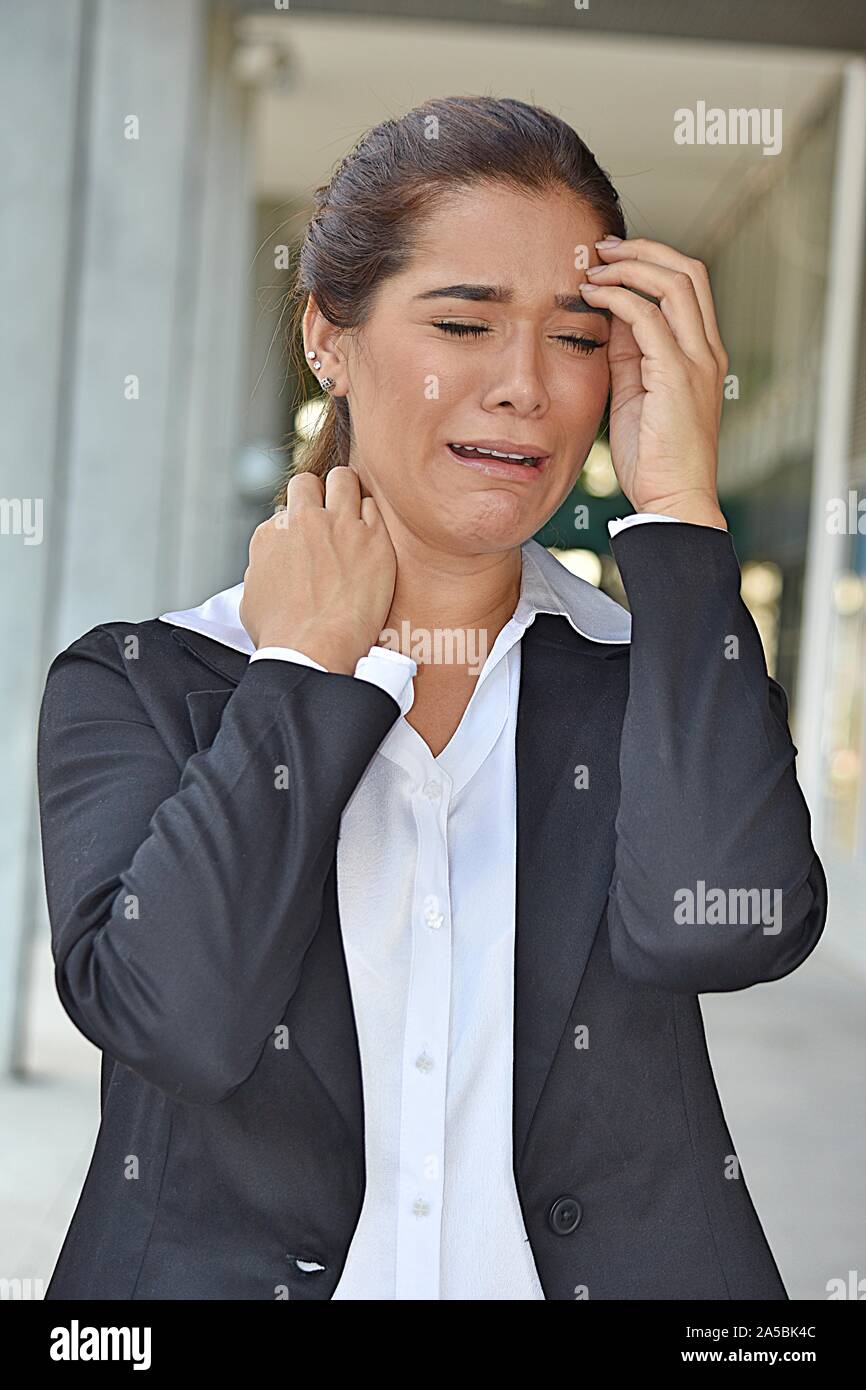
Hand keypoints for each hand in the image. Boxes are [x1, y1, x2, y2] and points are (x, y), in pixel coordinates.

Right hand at [239, 466, 396, 674]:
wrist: (314, 650)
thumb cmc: (281, 635)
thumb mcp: (251, 599)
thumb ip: (260, 569)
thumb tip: (268, 563)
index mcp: (270, 535)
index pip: (284, 513)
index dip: (296, 529)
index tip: (306, 546)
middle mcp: (302, 522)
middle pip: (307, 482)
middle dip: (317, 495)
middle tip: (329, 519)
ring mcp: (339, 525)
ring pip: (344, 478)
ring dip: (346, 492)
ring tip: (353, 515)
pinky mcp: (373, 537)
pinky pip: (373, 506)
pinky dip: (372, 518)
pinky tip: (371, 539)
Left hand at [580, 236, 728, 527]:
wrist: (672, 499)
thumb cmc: (653, 458)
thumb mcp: (636, 394)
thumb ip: (629, 355)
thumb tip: (609, 316)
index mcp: (701, 354)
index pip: (687, 286)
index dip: (651, 262)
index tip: (611, 259)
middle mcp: (707, 351)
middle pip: (689, 271)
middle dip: (644, 250)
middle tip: (602, 248)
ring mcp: (697, 361)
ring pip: (674, 284)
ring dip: (630, 267)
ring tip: (594, 266)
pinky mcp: (678, 376)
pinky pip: (650, 318)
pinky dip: (619, 298)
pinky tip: (593, 297)